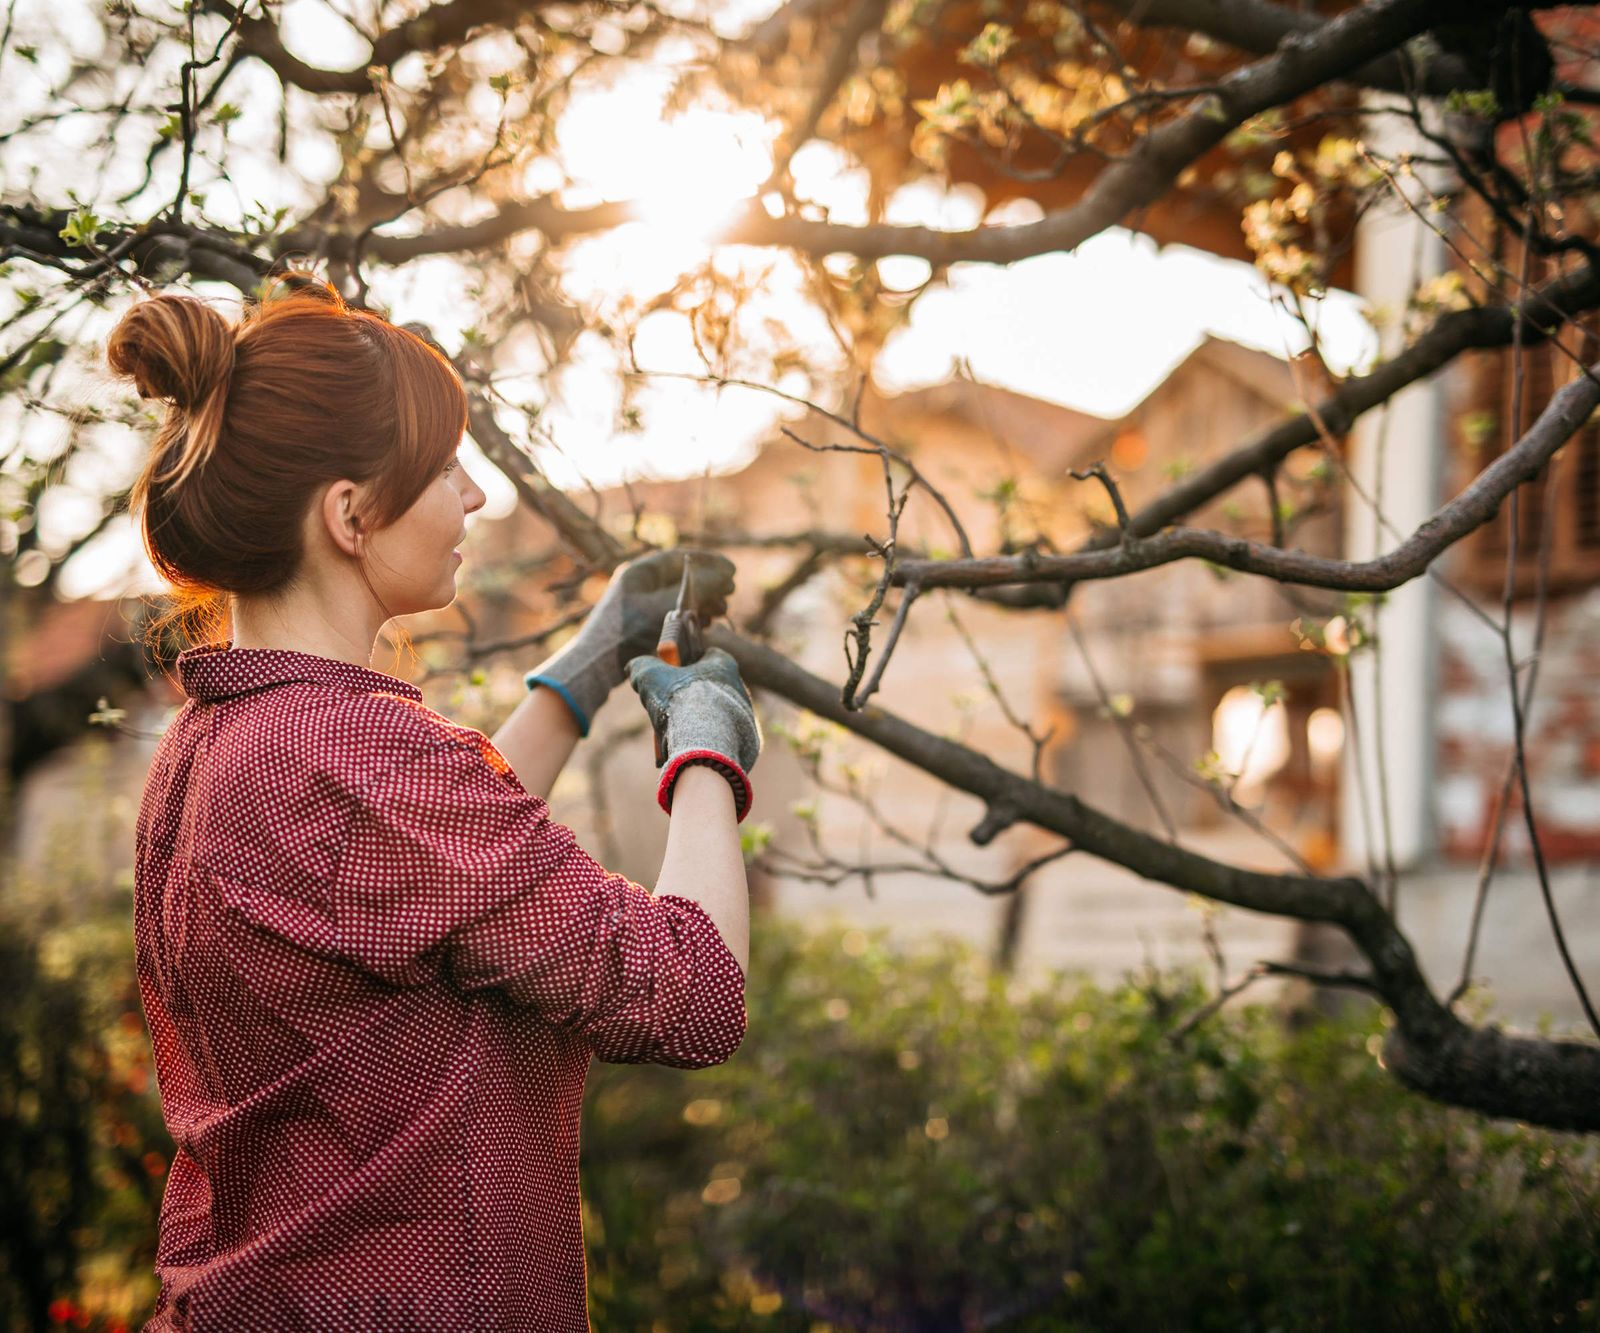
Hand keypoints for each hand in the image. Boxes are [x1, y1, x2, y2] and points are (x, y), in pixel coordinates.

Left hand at [524, 549, 735, 735]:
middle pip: (681, 577)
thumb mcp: (666, 607)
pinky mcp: (643, 625)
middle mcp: (640, 584)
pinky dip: (692, 616)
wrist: (596, 665)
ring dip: (703, 601)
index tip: (732, 569)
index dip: (709, 562)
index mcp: (640, 572)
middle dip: (709, 584)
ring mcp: (641, 604)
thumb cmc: (628, 632)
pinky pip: (673, 614)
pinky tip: (706, 624)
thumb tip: (725, 574)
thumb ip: (698, 589)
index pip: (680, 559)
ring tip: (722, 610)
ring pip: (680, 597)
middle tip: (731, 591)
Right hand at [625, 647, 761, 820]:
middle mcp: (740, 687)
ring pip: (716, 714)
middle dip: (690, 697)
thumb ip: (640, 666)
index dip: (687, 662)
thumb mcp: (650, 677)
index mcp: (723, 665)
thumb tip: (633, 666)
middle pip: (710, 687)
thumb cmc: (681, 703)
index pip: (708, 654)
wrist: (706, 745)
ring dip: (697, 722)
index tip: (671, 673)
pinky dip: (708, 742)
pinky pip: (724, 738)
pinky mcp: (747, 741)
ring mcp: (746, 715)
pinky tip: (691, 748)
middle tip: (670, 710)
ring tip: (677, 734)